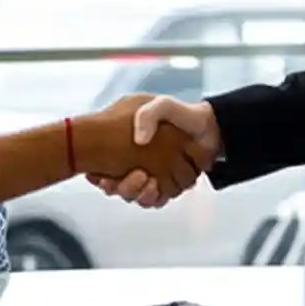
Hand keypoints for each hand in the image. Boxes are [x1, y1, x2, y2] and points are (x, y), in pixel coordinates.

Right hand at [87, 94, 221, 207]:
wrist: (209, 130)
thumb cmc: (182, 116)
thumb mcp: (162, 105)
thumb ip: (148, 115)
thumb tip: (139, 140)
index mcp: (126, 143)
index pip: (100, 164)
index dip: (95, 173)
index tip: (96, 174)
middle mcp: (134, 161)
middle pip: (113, 184)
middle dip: (113, 186)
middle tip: (114, 181)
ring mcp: (149, 176)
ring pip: (132, 194)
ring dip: (133, 192)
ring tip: (145, 181)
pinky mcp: (164, 187)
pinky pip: (153, 200)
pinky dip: (152, 197)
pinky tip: (156, 187)